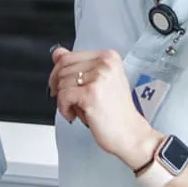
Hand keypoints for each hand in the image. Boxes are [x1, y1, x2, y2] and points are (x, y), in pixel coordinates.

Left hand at [49, 46, 159, 169]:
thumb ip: (77, 67)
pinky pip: (63, 96)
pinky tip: (74, 115)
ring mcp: (99, 77)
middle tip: (70, 101)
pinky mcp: (91, 93)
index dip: (58, 73)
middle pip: (63, 69)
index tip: (59, 85)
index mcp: (108, 57)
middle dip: (60, 87)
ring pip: (61, 82)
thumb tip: (57, 53)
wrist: (130, 133)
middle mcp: (105, 63)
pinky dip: (63, 108)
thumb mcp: (97, 82)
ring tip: (78, 109)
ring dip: (63, 100)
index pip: (69, 56)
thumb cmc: (115, 111)